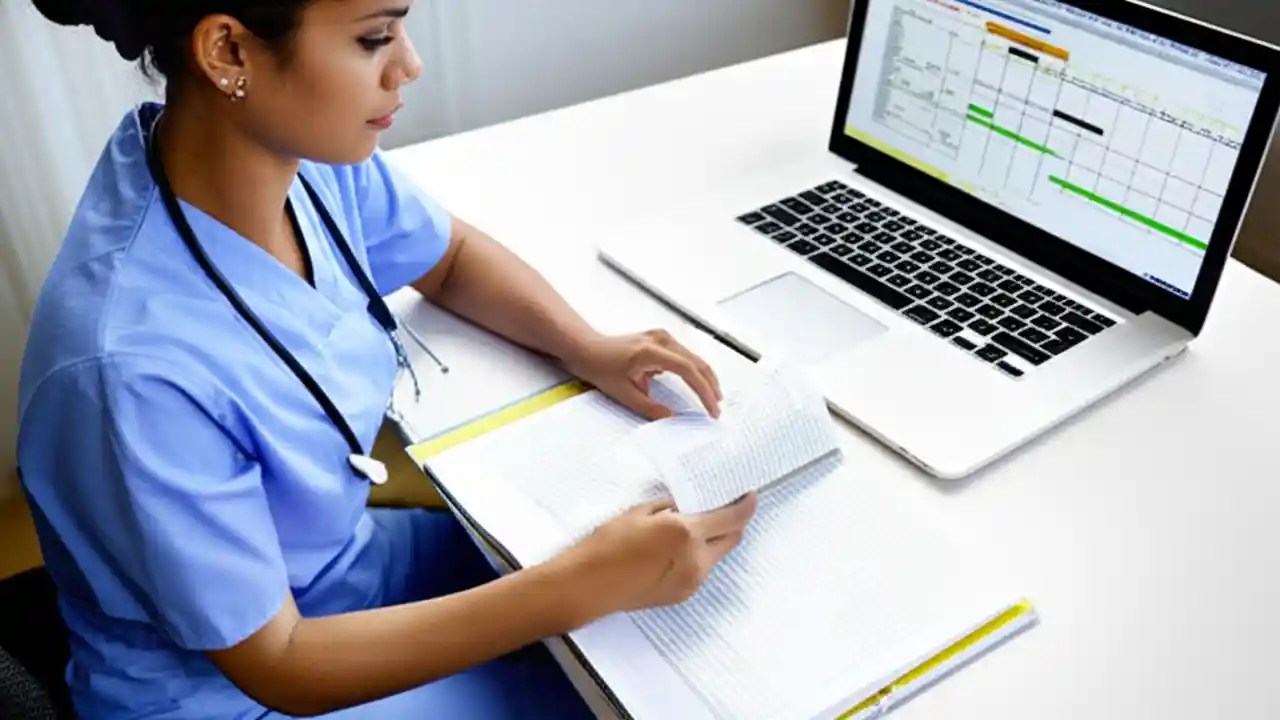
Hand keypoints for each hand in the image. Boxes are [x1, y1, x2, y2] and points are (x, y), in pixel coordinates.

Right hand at [554, 494, 757, 616]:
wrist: (589, 585)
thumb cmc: (608, 543)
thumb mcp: (640, 512)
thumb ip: (671, 507)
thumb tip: (689, 506)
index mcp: (686, 533)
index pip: (732, 519)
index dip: (746, 506)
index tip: (749, 495)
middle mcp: (696, 559)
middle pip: (732, 539)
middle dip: (735, 522)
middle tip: (728, 507)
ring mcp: (692, 580)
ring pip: (716, 555)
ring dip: (714, 539)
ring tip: (696, 527)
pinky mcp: (682, 594)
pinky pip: (701, 569)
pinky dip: (699, 555)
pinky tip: (677, 549)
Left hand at [564, 330, 723, 419]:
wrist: (587, 348)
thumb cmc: (600, 367)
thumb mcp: (622, 393)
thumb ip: (648, 407)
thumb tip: (671, 417)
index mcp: (650, 351)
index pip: (687, 370)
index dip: (703, 391)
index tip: (711, 409)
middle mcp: (660, 339)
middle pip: (696, 362)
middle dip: (710, 386)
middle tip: (717, 407)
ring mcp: (661, 336)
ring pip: (693, 357)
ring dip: (705, 377)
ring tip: (713, 397)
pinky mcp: (660, 338)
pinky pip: (684, 355)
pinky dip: (694, 370)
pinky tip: (699, 385)